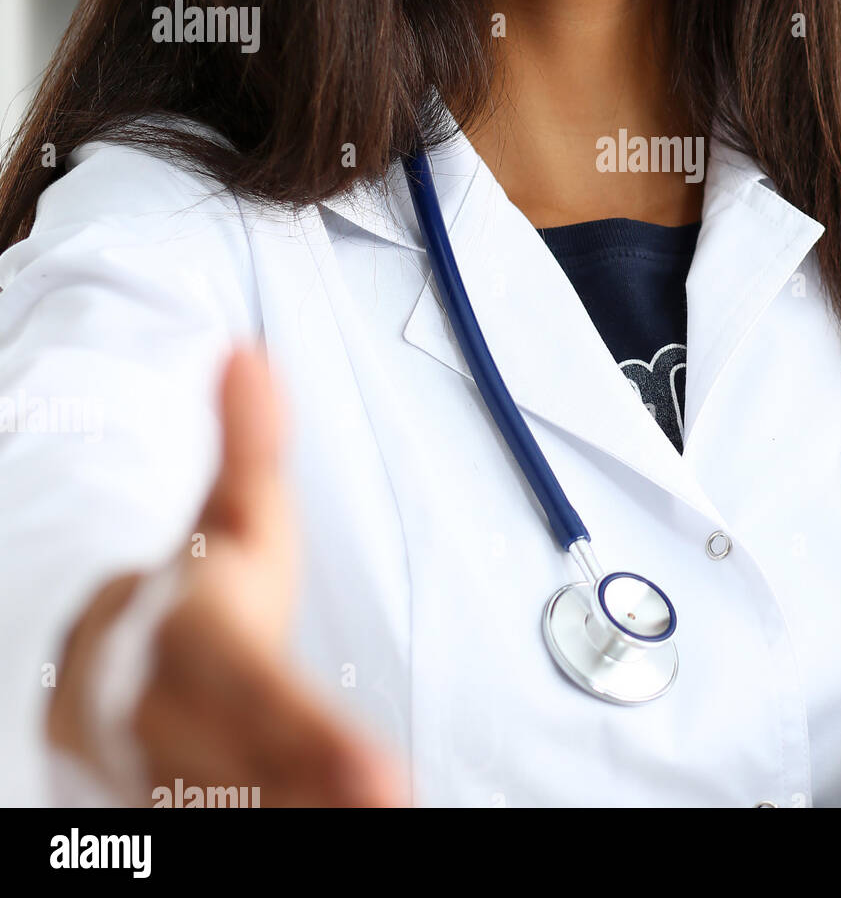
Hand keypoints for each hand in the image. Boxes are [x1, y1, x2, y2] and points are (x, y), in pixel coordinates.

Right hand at [49, 347, 405, 806]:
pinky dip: (288, 825)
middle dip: (305, 802)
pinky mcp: (170, 807)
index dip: (306, 739)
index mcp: (186, 642)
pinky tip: (357, 831)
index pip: (246, 689)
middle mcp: (162, 724)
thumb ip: (247, 444)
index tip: (380, 775)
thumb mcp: (230, 510)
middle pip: (232, 781)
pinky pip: (225, 826)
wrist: (107, 659)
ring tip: (384, 824)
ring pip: (220, 814)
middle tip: (388, 809)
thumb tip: (249, 354)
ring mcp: (160, 778)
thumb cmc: (197, 582)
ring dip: (300, 822)